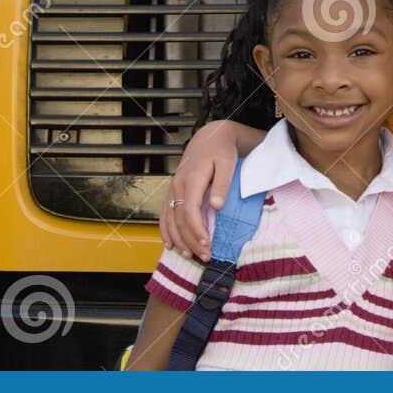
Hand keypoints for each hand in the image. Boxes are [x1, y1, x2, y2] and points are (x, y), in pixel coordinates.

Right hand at [159, 120, 238, 259]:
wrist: (210, 136)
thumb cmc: (221, 149)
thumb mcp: (228, 163)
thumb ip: (223, 184)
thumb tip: (216, 207)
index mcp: (191, 179)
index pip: (190, 211)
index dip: (196, 230)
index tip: (207, 243)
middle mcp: (178, 185)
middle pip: (179, 219)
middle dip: (191, 240)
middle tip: (204, 256)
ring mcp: (173, 188)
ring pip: (170, 219)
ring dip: (178, 239)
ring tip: (190, 255)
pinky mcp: (173, 191)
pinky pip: (165, 214)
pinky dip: (166, 230)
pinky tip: (171, 244)